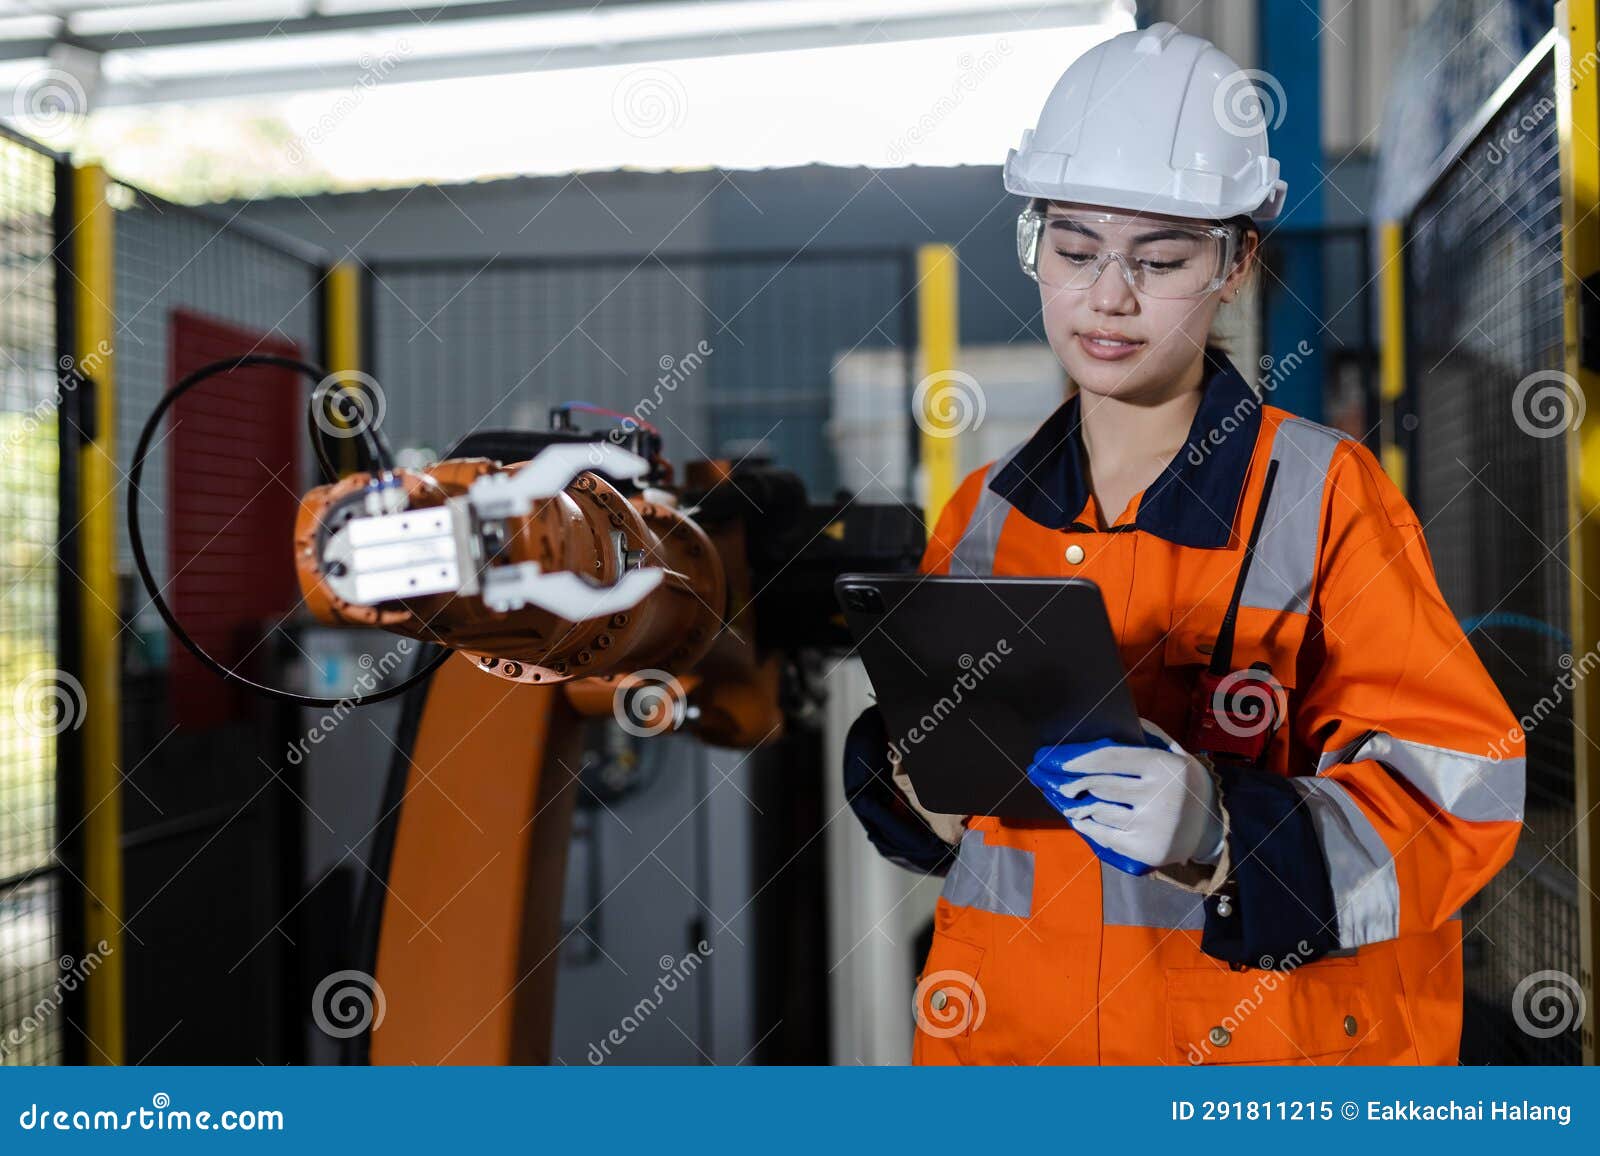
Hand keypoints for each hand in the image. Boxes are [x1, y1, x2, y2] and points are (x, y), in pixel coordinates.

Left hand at [1025, 718, 1223, 874]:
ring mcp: (1152, 825)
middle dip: (1074, 784)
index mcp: (1164, 767)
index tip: (1058, 760)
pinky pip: (1105, 835)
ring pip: (1100, 810)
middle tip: (1057, 783)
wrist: (1216, 827)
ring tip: (1071, 801)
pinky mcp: (1145, 850)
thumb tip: (1116, 722)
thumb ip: (1149, 736)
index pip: (1110, 758)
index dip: (1079, 758)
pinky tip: (1079, 819)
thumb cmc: (1187, 784)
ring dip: (1081, 805)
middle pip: (1100, 785)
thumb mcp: (1177, 753)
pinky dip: (1087, 826)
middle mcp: (1159, 796)